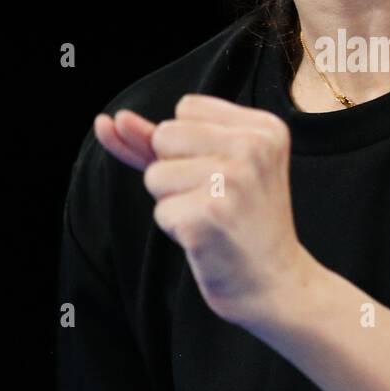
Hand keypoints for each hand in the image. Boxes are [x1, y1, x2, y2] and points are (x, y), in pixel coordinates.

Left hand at [93, 95, 309, 330]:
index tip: (226, 175)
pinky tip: (210, 239)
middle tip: (218, 199)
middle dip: (175, 170)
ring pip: (156, 175)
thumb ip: (163, 140)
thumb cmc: (242, 222)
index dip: (190, 145)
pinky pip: (160, 211)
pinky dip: (177, 229)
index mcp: (264, 128)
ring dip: (174, 202)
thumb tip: (114, 120)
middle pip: (165, 135)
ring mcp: (233, 182)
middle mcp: (253, 147)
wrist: (274, 282)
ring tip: (214, 218)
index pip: (186, 108)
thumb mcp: (215, 166)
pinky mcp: (209, 217)